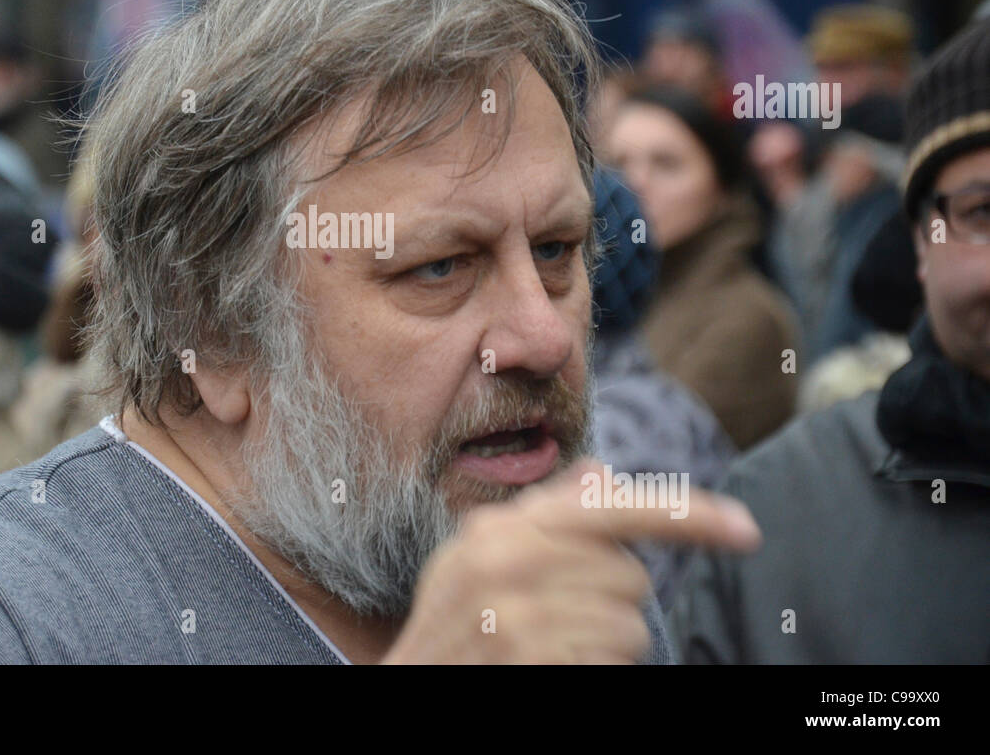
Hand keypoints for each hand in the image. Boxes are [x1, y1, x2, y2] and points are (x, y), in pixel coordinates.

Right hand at [382, 457, 760, 663]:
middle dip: (610, 605)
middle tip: (555, 625)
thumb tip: (604, 475)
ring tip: (548, 652)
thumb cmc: (453, 634)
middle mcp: (506, 561)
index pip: (612, 507)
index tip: (745, 530)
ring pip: (630, 625)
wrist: (415, 687)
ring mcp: (517, 614)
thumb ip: (542, 518)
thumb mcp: (478, 563)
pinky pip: (616, 661)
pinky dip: (597, 670)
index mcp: (499, 528)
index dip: (688, 515)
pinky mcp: (532, 660)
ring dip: (605, 647)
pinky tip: (551, 668)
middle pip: (629, 575)